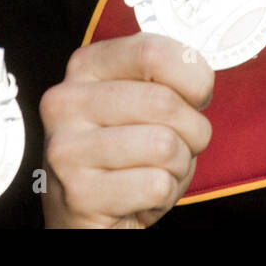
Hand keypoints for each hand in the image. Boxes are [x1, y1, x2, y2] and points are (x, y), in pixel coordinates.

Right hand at [39, 33, 213, 227]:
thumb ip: (164, 77)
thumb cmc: (128, 153)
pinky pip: (156, 185)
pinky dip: (164, 195)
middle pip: (164, 102)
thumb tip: (200, 77)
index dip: (193, 78)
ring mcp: (66, 149)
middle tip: (177, 145)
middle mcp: (66, 102)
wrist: (88, 215)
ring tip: (155, 171)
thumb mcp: (141, 100)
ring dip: (178, 166)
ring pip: (164, 145)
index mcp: (85, 66)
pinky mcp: (78, 194)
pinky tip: (141, 196)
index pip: (152, 51)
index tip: (196, 97)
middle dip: (192, 131)